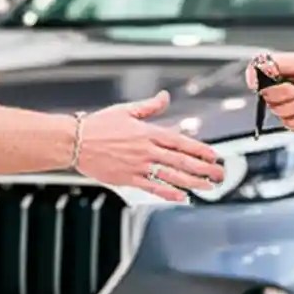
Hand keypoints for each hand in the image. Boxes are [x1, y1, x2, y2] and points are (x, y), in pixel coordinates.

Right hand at [76, 90, 225, 201]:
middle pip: (181, 161)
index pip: (180, 142)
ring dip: (192, 182)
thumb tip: (164, 96)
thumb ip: (149, 106)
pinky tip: (181, 197)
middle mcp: (146, 150)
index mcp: (148, 132)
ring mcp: (138, 166)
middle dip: (203, 169)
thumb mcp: (126, 110)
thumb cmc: (98, 126)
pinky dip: (168, 193)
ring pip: (171, 176)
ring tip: (207, 187)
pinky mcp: (128, 179)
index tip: (213, 155)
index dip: (199, 150)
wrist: (75, 141)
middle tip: (218, 174)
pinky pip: (153, 188)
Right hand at [244, 52, 293, 131]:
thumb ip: (280, 63)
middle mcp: (277, 89)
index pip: (254, 73)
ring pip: (279, 108)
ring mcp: (283, 106)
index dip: (255, 77)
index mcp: (278, 72)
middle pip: (266, 94)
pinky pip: (290, 119)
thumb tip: (259, 67)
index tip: (262, 79)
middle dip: (288, 91)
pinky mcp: (291, 121)